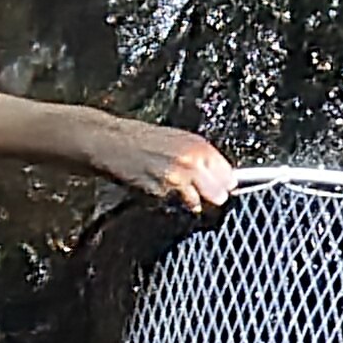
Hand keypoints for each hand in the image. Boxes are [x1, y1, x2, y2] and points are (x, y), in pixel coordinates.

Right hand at [91, 115, 235, 213]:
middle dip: (212, 194)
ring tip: (177, 187)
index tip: (224, 185)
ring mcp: (175, 181)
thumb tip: (224, 175)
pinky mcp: (159, 195)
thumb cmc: (145, 138)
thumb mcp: (181, 139)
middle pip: (218, 195)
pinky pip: (175, 204)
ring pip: (197, 203)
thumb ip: (203, 157)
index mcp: (199, 147)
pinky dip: (171, 200)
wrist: (113, 143)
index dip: (225, 182)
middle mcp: (190, 164)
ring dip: (192, 200)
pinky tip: (161, 187)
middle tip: (203, 190)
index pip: (229, 177)